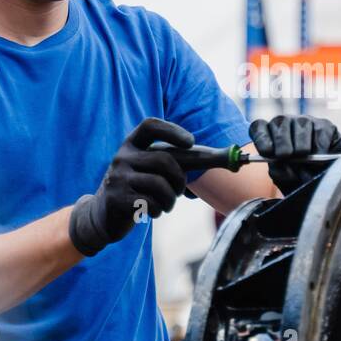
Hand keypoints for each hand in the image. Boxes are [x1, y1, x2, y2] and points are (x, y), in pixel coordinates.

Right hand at [68, 117, 194, 256]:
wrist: (103, 215)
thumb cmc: (141, 187)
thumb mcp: (156, 169)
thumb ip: (191, 161)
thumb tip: (236, 158)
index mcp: (132, 144)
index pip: (150, 126)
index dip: (172, 131)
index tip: (191, 142)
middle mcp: (122, 156)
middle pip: (164, 160)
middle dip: (180, 179)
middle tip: (179, 191)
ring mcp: (117, 177)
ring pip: (159, 185)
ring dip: (170, 199)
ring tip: (166, 204)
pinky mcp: (116, 199)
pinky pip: (150, 203)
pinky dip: (158, 210)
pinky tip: (152, 211)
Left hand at [249, 114, 340, 195]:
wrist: (325, 181)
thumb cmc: (299, 177)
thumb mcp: (285, 178)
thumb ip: (278, 172)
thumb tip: (280, 164)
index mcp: (268, 134)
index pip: (258, 127)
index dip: (262, 138)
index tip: (268, 152)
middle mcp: (285, 122)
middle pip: (278, 124)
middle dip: (283, 145)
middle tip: (289, 158)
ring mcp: (304, 121)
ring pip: (299, 128)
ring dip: (302, 149)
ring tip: (306, 162)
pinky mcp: (324, 125)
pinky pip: (319, 135)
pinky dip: (320, 151)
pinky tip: (320, 160)